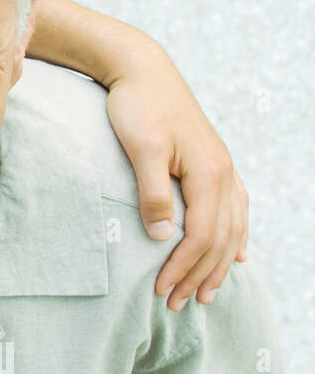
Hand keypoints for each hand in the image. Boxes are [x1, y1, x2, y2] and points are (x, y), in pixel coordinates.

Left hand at [105, 55, 247, 310]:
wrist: (142, 69)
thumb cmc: (136, 106)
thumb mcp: (139, 148)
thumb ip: (151, 192)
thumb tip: (161, 237)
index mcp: (207, 172)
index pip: (201, 236)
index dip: (183, 267)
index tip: (161, 291)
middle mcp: (223, 172)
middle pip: (220, 239)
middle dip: (201, 275)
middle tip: (178, 305)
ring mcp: (222, 167)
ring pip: (232, 227)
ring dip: (220, 264)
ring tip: (208, 293)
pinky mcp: (213, 161)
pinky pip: (235, 208)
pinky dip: (236, 235)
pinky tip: (237, 252)